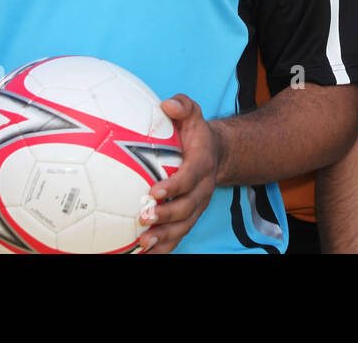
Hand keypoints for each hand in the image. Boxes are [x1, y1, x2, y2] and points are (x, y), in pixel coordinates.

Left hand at [138, 94, 221, 253]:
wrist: (215, 154)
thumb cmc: (195, 133)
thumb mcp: (193, 113)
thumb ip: (183, 106)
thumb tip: (167, 104)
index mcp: (201, 165)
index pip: (190, 177)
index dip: (174, 186)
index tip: (154, 191)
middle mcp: (202, 189)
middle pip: (187, 207)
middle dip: (167, 215)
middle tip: (144, 217)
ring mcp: (196, 206)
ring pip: (184, 226)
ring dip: (164, 236)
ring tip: (143, 243)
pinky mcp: (189, 218)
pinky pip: (177, 236)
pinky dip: (162, 247)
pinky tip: (141, 253)